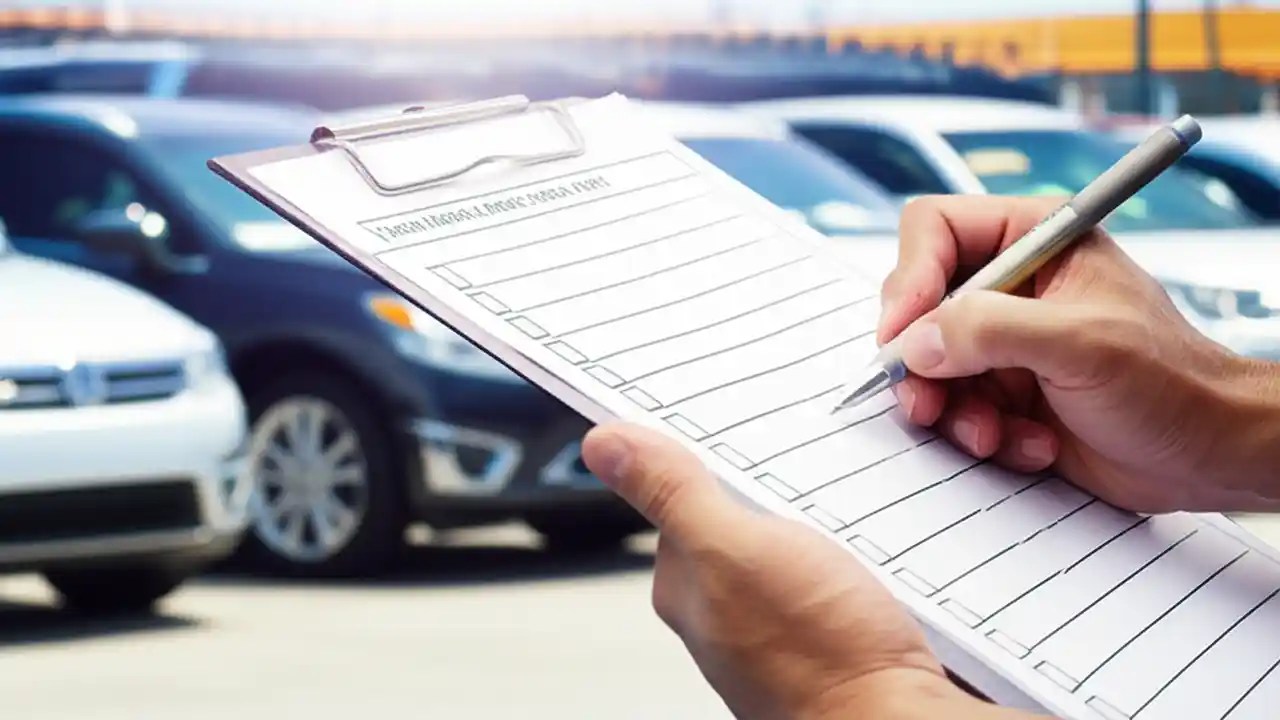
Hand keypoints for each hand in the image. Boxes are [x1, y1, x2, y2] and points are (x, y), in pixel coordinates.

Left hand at [582, 422, 1037, 719]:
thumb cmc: (821, 657)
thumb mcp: (734, 548)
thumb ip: (673, 493)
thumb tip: (603, 443)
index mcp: (689, 586)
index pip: (685, 496)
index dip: (713, 459)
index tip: (741, 426)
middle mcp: (729, 612)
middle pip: (746, 518)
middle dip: (780, 491)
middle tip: (813, 475)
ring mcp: (782, 628)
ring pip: (798, 545)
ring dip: (826, 523)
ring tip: (851, 516)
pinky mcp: (834, 637)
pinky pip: (840, 575)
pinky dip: (858, 556)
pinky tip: (874, 558)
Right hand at [879, 195, 1279, 512]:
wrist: (1207, 454)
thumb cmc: (1172, 383)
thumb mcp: (1079, 342)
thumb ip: (989, 330)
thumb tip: (914, 341)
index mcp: (1036, 240)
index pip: (937, 229)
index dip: (910, 276)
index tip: (902, 331)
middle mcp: (1012, 287)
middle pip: (919, 305)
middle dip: (923, 361)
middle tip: (928, 400)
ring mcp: (1005, 343)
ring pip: (929, 366)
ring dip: (954, 409)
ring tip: (994, 433)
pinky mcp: (1005, 393)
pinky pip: (956, 410)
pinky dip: (984, 435)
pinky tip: (1032, 443)